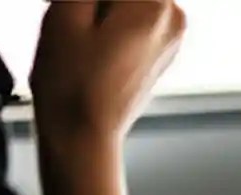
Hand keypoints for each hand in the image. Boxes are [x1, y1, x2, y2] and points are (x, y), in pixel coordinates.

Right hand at [31, 0, 185, 143]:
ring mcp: (172, 36)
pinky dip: (108, 18)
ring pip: (127, 2)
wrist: (85, 134)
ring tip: (76, 28)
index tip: (76, 11)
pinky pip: (133, 17)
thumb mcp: (66, 13)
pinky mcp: (162, 49)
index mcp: (156, 4)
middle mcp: (174, 17)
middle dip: (93, 3)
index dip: (87, 1)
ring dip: (97, 7)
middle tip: (68, 14)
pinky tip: (87, 39)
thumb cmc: (72, 82)